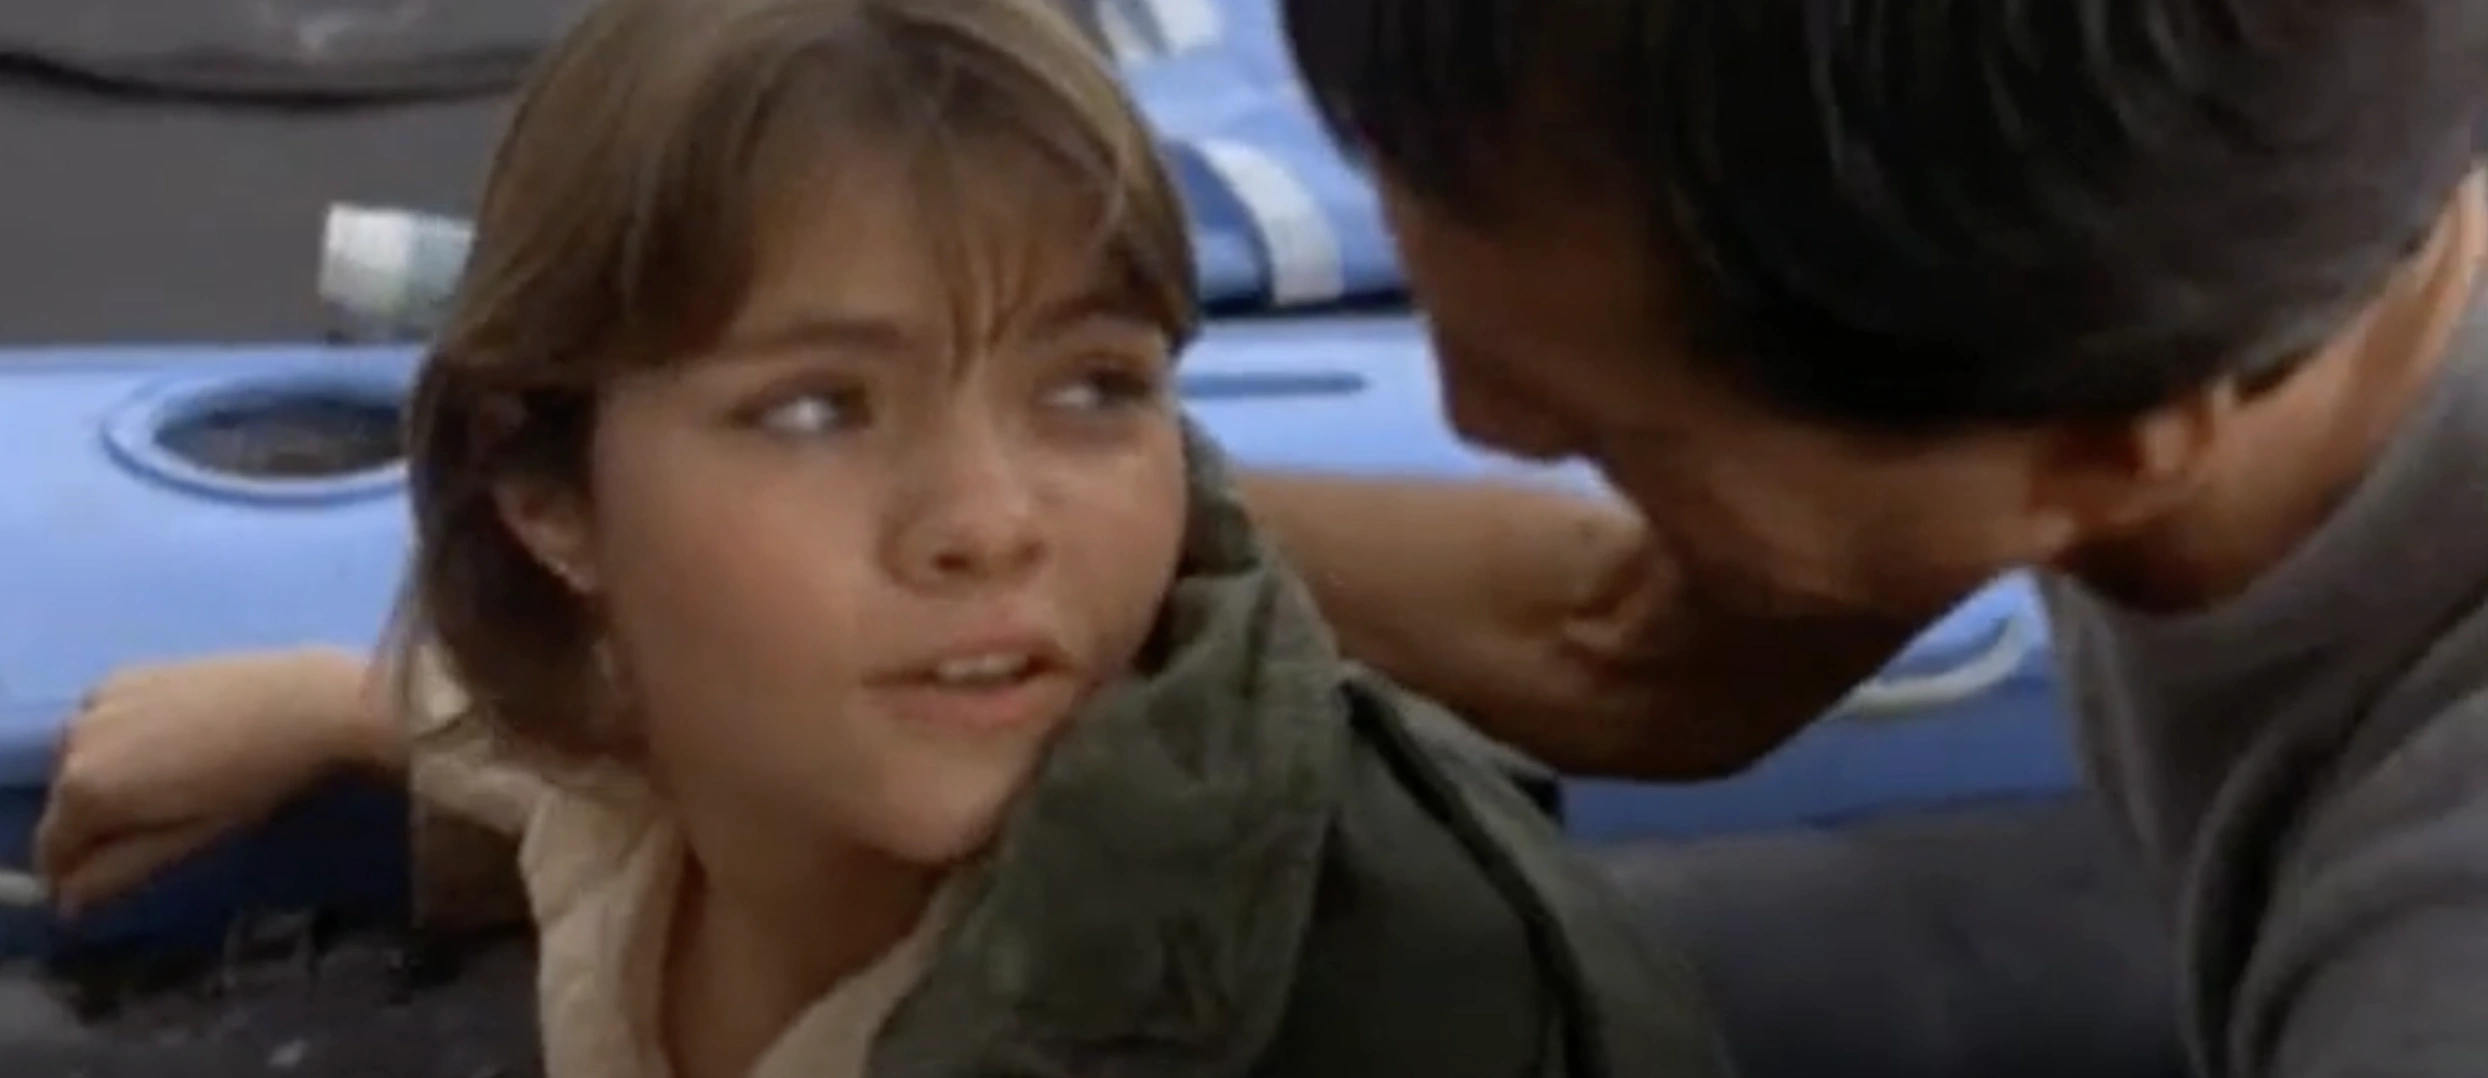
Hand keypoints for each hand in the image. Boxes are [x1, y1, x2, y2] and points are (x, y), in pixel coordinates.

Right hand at [34, 647, 377, 913]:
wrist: (309, 701)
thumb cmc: (256, 781)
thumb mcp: (190, 838)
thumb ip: (121, 870)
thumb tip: (70, 900)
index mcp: (86, 789)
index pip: (51, 848)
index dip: (72, 873)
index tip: (101, 883)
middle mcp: (75, 739)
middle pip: (65, 802)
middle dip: (91, 826)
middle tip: (150, 835)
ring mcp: (99, 699)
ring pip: (79, 760)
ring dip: (104, 782)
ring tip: (167, 790)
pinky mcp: (127, 673)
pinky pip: (101, 724)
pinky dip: (117, 743)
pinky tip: (169, 748)